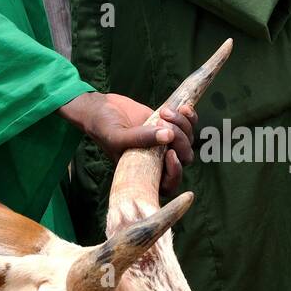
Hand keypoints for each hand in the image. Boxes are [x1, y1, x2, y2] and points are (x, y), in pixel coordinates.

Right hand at [59, 92, 195, 194]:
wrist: (102, 108)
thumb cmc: (104, 128)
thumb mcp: (117, 137)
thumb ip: (139, 139)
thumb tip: (168, 135)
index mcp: (145, 172)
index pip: (169, 183)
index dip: (175, 172)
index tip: (170, 153)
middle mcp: (158, 160)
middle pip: (183, 158)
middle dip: (179, 140)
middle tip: (161, 122)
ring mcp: (165, 142)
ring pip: (188, 140)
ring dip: (182, 124)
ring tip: (164, 112)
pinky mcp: (169, 125)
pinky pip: (189, 125)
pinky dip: (189, 116)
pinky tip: (182, 107)